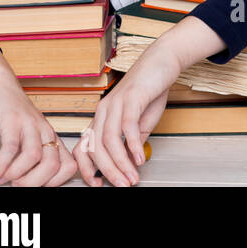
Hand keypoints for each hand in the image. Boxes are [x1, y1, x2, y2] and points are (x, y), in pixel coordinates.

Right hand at [0, 82, 77, 186]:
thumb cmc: (16, 117)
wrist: (2, 89)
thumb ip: (34, 157)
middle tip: (18, 187)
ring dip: (18, 174)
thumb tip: (30, 184)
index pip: (68, 166)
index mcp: (53, 138)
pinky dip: (0, 167)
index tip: (37, 188)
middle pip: (52, 164)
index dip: (54, 183)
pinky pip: (9, 148)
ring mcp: (30, 125)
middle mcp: (46, 132)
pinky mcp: (12, 121)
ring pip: (34, 156)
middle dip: (35, 183)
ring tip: (5, 181)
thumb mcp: (31, 137)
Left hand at [73, 42, 178, 185]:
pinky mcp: (131, 98)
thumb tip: (130, 161)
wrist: (162, 61)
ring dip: (121, 163)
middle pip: (96, 148)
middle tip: (122, 185)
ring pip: (110, 141)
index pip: (84, 148)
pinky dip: (133, 145)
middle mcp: (103, 111)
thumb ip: (133, 140)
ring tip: (132, 176)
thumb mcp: (140, 120)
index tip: (99, 185)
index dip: (88, 169)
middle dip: (109, 172)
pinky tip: (140, 157)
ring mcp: (115, 104)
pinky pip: (128, 126)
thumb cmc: (151, 89)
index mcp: (101, 117)